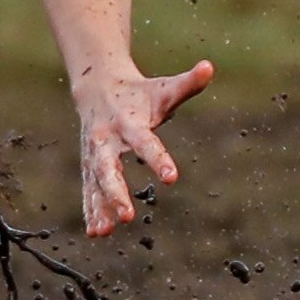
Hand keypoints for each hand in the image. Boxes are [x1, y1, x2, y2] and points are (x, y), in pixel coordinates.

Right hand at [77, 59, 214, 235]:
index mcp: (128, 122)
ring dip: (99, 207)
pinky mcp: (89, 166)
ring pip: (95, 183)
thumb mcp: (164, 88)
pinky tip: (96, 232)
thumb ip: (188, 83)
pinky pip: (89, 190)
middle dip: (115, 192)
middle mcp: (106, 140)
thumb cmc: (139, 93)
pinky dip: (92, 210)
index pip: (144, 142)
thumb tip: (210, 67)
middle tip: (127, 216)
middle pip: (108, 168)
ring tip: (104, 232)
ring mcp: (94, 155)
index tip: (172, 178)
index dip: (158, 159)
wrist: (97, 87)